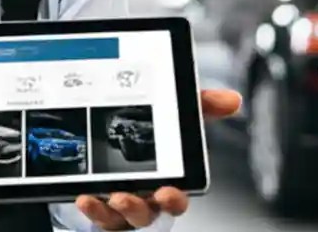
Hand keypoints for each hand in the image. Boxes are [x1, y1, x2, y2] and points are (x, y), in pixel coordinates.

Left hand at [75, 89, 241, 229]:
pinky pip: (98, 215)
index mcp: (169, 181)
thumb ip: (203, 106)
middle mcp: (147, 197)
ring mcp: (123, 204)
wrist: (117, 130)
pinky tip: (85, 196)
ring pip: (121, 217)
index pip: (176, 199)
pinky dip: (93, 208)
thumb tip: (232, 99)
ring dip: (112, 210)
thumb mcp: (180, 114)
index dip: (173, 200)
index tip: (167, 192)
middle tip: (126, 197)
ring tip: (106, 194)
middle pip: (147, 213)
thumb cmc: (160, 134)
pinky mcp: (101, 206)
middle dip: (138, 209)